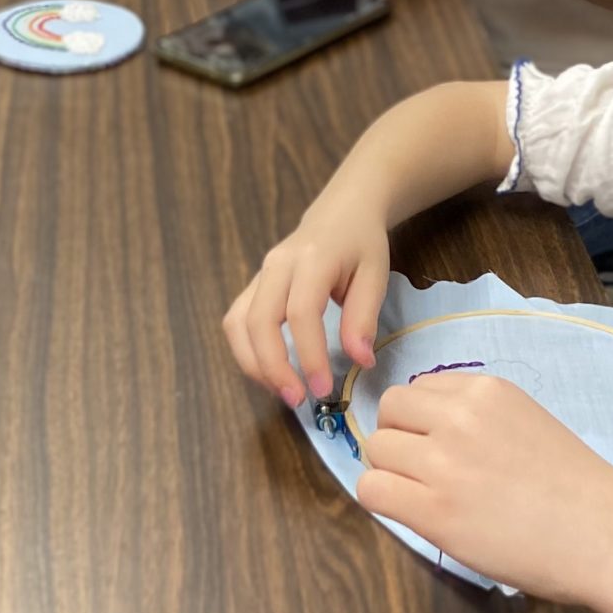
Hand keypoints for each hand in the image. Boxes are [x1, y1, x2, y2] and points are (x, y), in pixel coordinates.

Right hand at [224, 186, 391, 405]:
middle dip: (273, 367)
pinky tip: (270, 372)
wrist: (341, 212)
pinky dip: (247, 352)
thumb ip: (364, 317)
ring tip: (282, 391)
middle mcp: (276, 265)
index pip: (300, 314)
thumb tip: (359, 362)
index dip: (309, 355)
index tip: (323, 388)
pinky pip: (237, 322)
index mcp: (311, 260)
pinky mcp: (252, 286)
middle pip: (258, 321)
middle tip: (297, 399)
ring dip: (254, 364)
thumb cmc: (361, 244)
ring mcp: (259, 275)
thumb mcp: (375, 275)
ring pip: (237, 324)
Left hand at [357, 373, 612, 600]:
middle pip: (390, 411)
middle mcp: (459, 416)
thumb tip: (429, 431)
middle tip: (424, 472)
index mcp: (486, 391)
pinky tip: (413, 514)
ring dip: (391, 472)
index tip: (438, 446)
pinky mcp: (434, 510)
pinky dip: (382, 501)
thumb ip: (478, 418)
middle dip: (399, 439)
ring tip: (424, 497)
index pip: (419, 389)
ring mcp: (444, 462)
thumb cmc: (577, 490)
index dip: (420, 420)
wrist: (606, 536)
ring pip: (376, 450)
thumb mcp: (526, 423)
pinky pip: (372, 491)